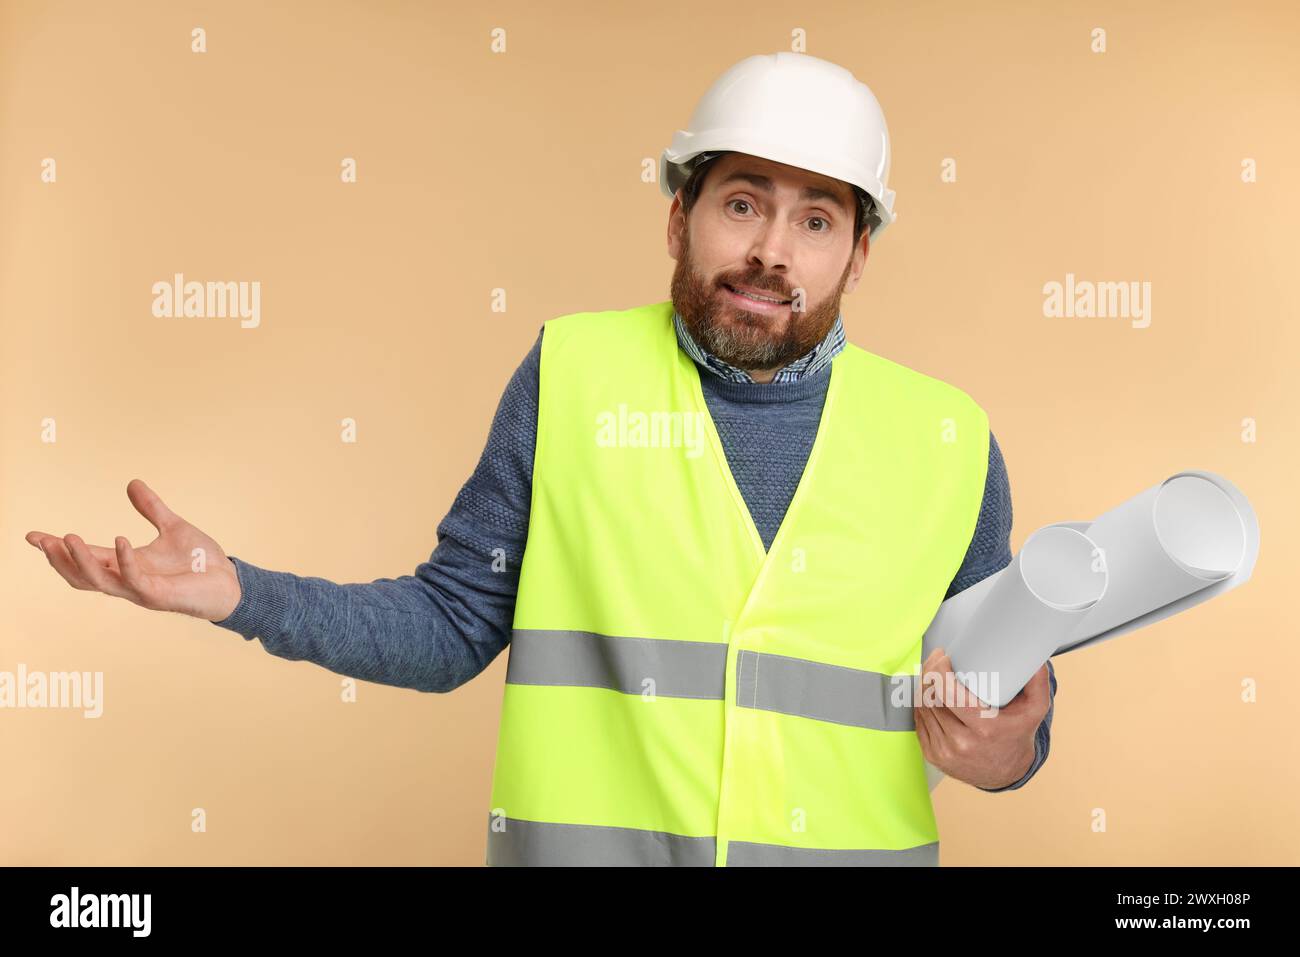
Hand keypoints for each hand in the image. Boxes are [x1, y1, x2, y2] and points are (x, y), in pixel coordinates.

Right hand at [26, 478, 242, 622]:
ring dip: (81, 561)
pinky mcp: (159, 596)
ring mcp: (140, 591)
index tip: (32, 535)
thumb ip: (151, 508)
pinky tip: (120, 541)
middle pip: (81, 575)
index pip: (84, 557)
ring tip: (66, 539)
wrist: (229, 582)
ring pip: (99, 581)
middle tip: (41, 540)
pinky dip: (125, 560)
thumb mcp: (172, 527)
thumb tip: (132, 483)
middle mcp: (127, 581)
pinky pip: (135, 579)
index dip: (58, 548)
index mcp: (125, 565)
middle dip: (59, 559)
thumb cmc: (200, 562)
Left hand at [914, 647, 1050, 789]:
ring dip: (924, 686)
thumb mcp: (1035, 710)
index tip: (943, 657)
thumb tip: (1035, 659)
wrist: (1006, 773)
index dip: (940, 670)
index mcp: (984, 728)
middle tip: (937, 659)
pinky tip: (928, 693)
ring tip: (933, 673)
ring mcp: (944, 752)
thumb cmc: (1018, 734)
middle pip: (931, 697)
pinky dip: (921, 704)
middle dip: (930, 672)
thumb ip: (1037, 682)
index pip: (949, 693)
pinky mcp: (933, 756)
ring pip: (922, 708)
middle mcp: (961, 743)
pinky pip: (919, 722)